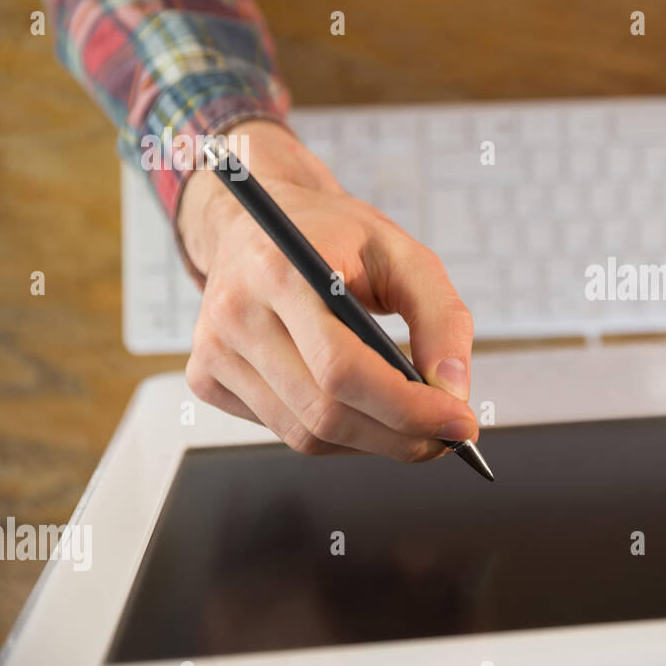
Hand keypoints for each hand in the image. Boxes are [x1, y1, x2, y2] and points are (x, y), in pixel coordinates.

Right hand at [177, 120, 478, 460]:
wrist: (258, 223)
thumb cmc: (335, 237)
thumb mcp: (404, 253)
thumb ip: (442, 317)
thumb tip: (453, 389)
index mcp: (279, 269)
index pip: (341, 367)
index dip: (405, 407)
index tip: (458, 423)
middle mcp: (234, 314)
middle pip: (324, 412)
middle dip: (401, 436)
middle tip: (448, 435)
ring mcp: (213, 351)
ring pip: (305, 435)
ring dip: (374, 443)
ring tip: (415, 425)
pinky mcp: (207, 378)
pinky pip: (285, 432)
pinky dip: (338, 437)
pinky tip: (364, 411)